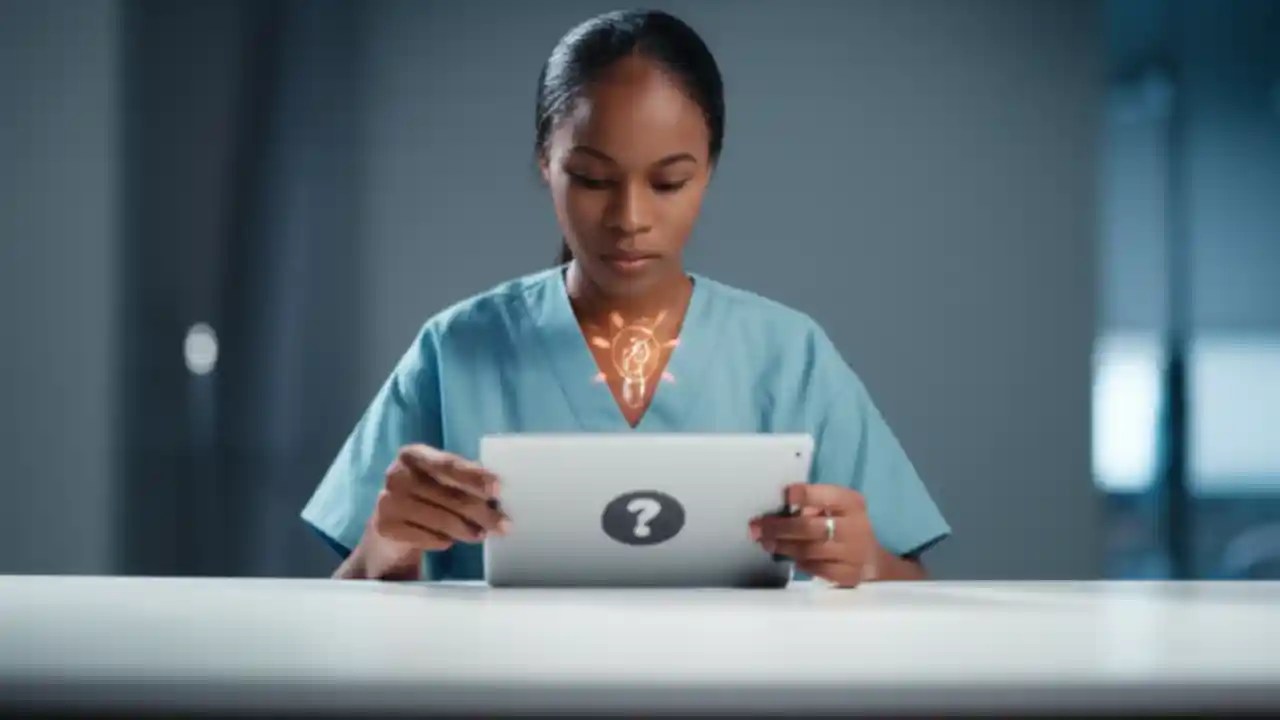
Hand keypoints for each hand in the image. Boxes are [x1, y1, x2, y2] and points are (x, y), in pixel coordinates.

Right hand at [350, 444, 508, 579]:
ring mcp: (387, 502)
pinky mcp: (385, 528)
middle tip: (504, 524)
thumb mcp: (439, 481)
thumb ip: (462, 480)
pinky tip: (450, 541)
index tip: (498, 489)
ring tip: (482, 534)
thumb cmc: (425, 499)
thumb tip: (497, 495)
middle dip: (482, 512)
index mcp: (413, 454)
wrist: (388, 529)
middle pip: (450, 496)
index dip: (475, 476)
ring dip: (468, 530)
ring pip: (442, 520)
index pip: (449, 464)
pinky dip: (444, 541)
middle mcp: (396, 474)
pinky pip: (428, 538)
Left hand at [750, 483, 878, 587]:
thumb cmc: (845, 526)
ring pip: (809, 550)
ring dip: (783, 546)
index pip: (826, 496)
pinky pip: (817, 570)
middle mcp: (855, 527)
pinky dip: (801, 564)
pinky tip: (792, 559)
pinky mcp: (849, 575)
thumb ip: (812, 505)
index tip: (784, 494)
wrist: (871, 559)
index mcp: (852, 503)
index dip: (804, 495)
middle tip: (757, 528)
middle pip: (809, 527)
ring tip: (766, 542)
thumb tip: (780, 511)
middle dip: (779, 527)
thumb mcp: (836, 508)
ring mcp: (853, 554)